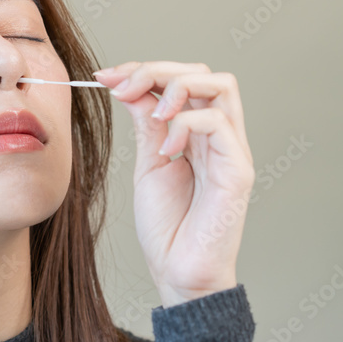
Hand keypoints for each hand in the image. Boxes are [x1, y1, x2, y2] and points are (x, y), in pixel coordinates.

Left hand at [92, 61, 254, 306]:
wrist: (178, 272)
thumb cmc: (167, 227)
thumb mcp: (148, 164)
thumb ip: (147, 125)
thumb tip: (133, 87)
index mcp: (197, 133)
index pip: (181, 79)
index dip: (143, 70)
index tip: (104, 77)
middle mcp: (219, 136)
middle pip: (202, 73)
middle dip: (157, 70)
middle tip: (121, 85)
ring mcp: (232, 151)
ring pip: (221, 85)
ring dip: (177, 86)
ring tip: (153, 112)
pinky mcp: (238, 170)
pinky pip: (219, 124)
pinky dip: (186, 125)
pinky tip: (166, 149)